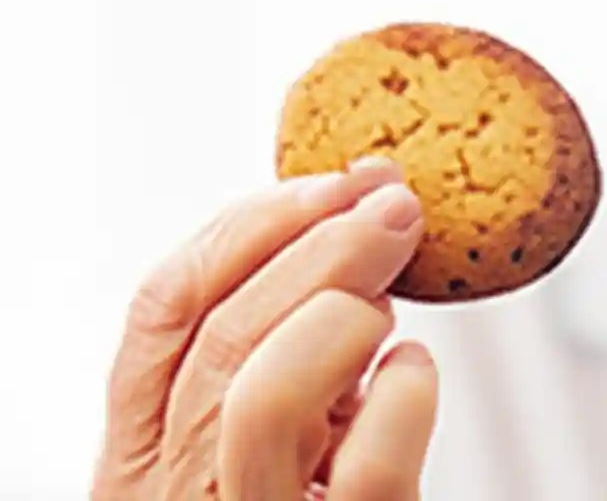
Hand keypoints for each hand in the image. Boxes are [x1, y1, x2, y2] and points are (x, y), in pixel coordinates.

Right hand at [93, 158, 437, 499]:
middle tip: (393, 205)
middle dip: (321, 245)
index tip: (322, 184)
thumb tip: (361, 202)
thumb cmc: (316, 496)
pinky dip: (407, 396)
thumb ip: (282, 342)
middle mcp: (179, 493)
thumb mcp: (272, 424)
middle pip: (220, 334)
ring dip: (346, 315)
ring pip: (266, 394)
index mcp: (147, 453)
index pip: (161, 308)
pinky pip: (369, 465)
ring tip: (389, 310)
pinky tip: (412, 374)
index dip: (245, 227)